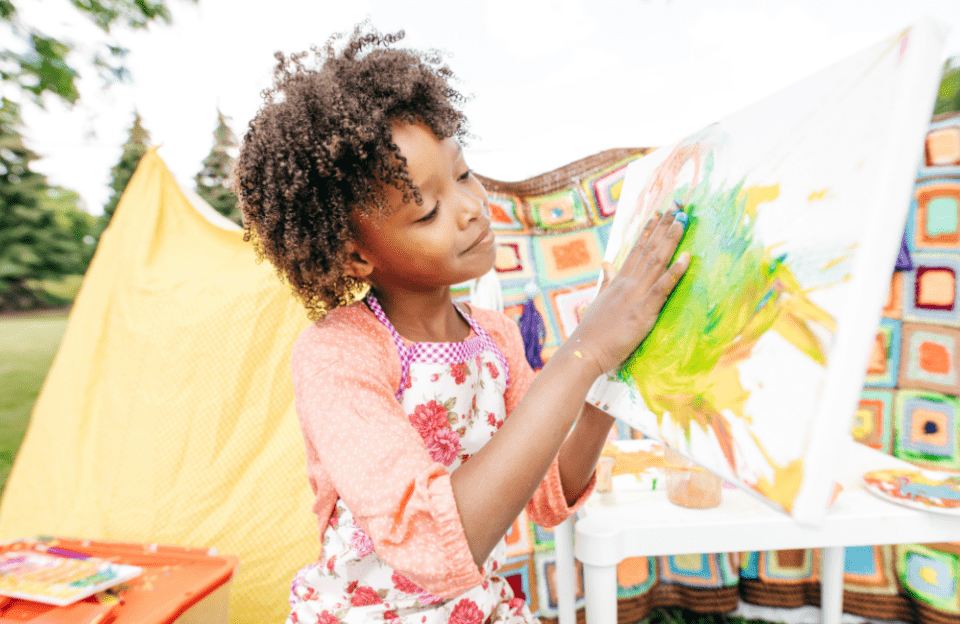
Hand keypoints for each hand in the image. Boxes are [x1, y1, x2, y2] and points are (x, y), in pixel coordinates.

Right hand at [569, 208, 689, 374]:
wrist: (584, 352)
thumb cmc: (592, 333)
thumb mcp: (599, 301)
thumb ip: (606, 281)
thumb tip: (607, 264)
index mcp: (618, 282)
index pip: (636, 250)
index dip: (648, 231)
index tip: (658, 214)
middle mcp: (627, 283)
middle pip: (649, 249)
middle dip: (663, 227)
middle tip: (676, 207)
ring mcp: (635, 296)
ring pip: (656, 262)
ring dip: (671, 240)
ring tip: (682, 221)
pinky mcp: (643, 311)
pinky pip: (662, 288)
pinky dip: (675, 272)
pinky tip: (687, 258)